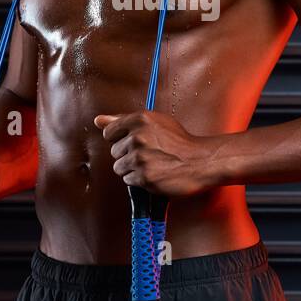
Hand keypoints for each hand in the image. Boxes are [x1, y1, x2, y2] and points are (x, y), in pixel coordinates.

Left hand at [94, 111, 213, 197]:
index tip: (135, 143)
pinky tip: (155, 173)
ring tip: (152, 164)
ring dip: (133, 169)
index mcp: (139, 120)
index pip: (110, 133)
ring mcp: (140, 158)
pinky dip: (140, 180)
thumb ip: (123, 120)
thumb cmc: (180, 141)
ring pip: (120, 168)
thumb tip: (98, 120)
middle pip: (114, 152)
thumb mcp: (154, 122)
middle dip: (128, 155)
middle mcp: (137, 137)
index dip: (121, 140)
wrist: (201, 161)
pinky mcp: (145, 177)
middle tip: (150, 154)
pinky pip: (129, 180)